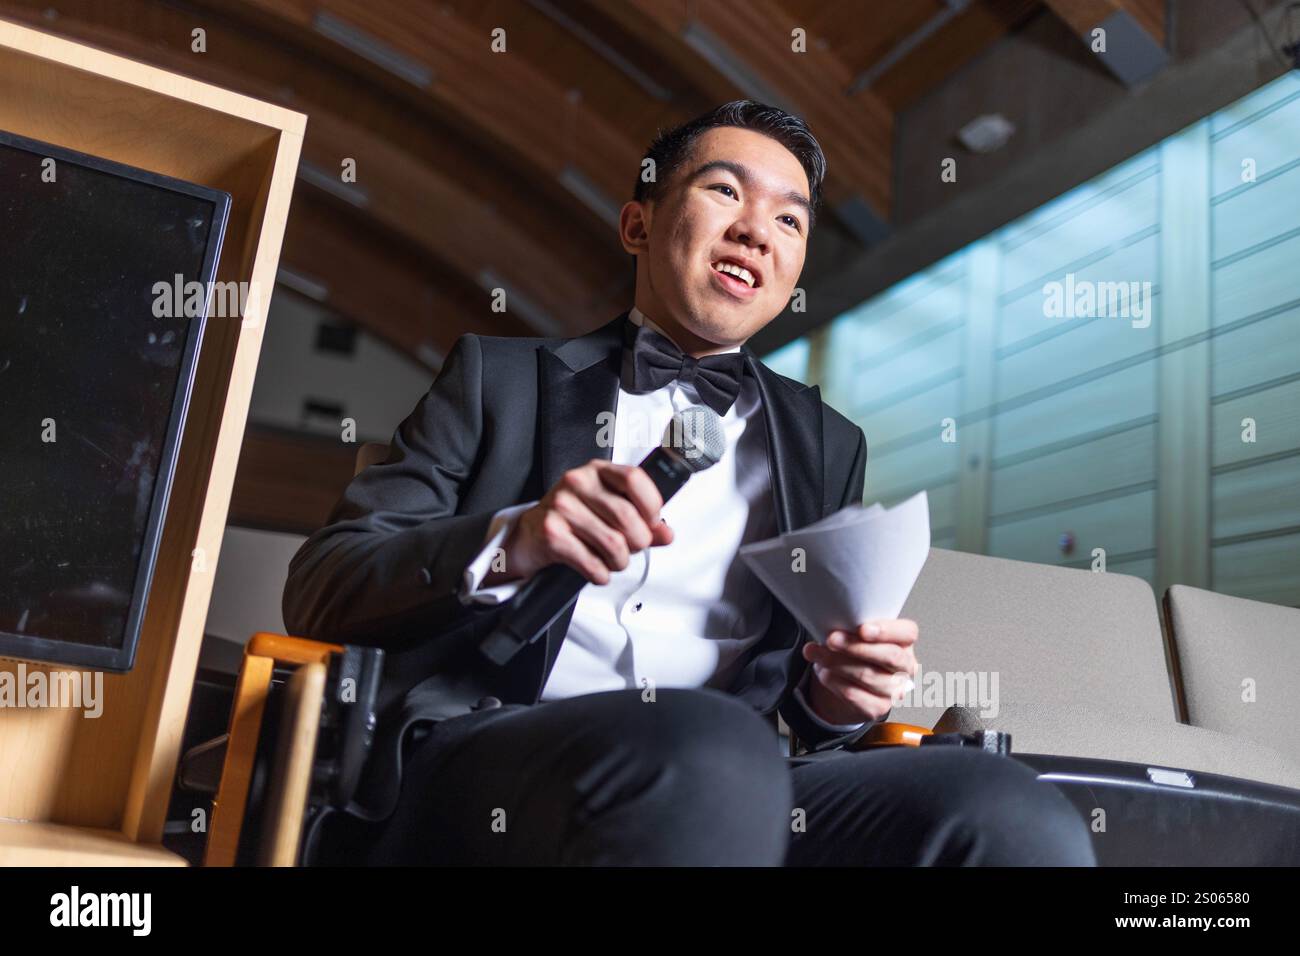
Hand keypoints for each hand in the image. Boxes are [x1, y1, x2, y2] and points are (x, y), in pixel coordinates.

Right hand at [486, 460, 673, 585]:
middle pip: (627, 517)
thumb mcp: (607, 512)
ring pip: (613, 543)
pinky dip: (600, 574)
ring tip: (613, 562)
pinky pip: (591, 562)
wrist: (530, 536)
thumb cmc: (573, 521)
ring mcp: (561, 507)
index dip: (651, 505)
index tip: (652, 522)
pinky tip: (597, 571)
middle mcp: (577, 482)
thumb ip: (641, 521)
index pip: (634, 478)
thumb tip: (666, 534)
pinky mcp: (551, 533)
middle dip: (638, 543)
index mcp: (597, 471)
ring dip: (619, 562)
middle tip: (631, 549)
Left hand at [802, 619, 918, 725]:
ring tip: (816, 654)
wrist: (847, 681)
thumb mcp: (856, 631)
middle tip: (831, 640)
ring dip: (836, 663)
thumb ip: (851, 626)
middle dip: (856, 646)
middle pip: (890, 656)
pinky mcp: (878, 708)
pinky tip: (823, 672)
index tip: (862, 629)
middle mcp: (905, 666)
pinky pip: (853, 694)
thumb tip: (829, 623)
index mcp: (905, 641)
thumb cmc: (854, 649)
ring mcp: (895, 690)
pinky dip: (833, 681)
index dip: (887, 630)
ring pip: (867, 675)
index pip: (908, 633)